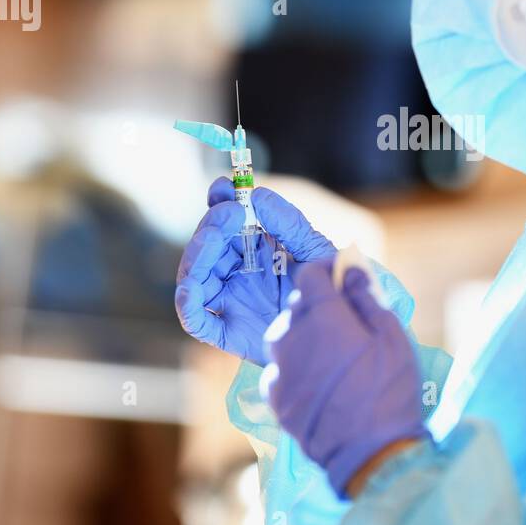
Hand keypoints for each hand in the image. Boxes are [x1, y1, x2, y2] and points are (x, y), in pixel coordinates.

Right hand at [175, 179, 334, 364]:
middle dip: (211, 224)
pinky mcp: (228, 330)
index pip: (228, 220)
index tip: (222, 188)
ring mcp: (230, 299)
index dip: (220, 202)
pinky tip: (192, 288)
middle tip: (229, 213)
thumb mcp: (316, 251)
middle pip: (207, 245)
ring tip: (212, 239)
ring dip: (195, 256)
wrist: (338, 337)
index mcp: (257, 248)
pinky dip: (187, 304)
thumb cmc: (330, 290)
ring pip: (195, 276)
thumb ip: (289, 223)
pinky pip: (197, 319)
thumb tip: (257, 196)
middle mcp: (239, 271)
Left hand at [263, 262, 426, 496]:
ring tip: (332, 349)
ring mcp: (278, 370)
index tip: (344, 274)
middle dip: (319, 302)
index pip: (309, 274)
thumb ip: (366, 299)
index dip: (326, 268)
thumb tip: (351, 271)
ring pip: (284, 336)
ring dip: (304, 332)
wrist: (369, 455)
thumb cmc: (388, 390)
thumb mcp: (392, 337)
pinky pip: (279, 367)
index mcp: (321, 317)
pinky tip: (318, 377)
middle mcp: (291, 338)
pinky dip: (295, 364)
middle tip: (347, 316)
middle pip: (296, 304)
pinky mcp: (274, 399)